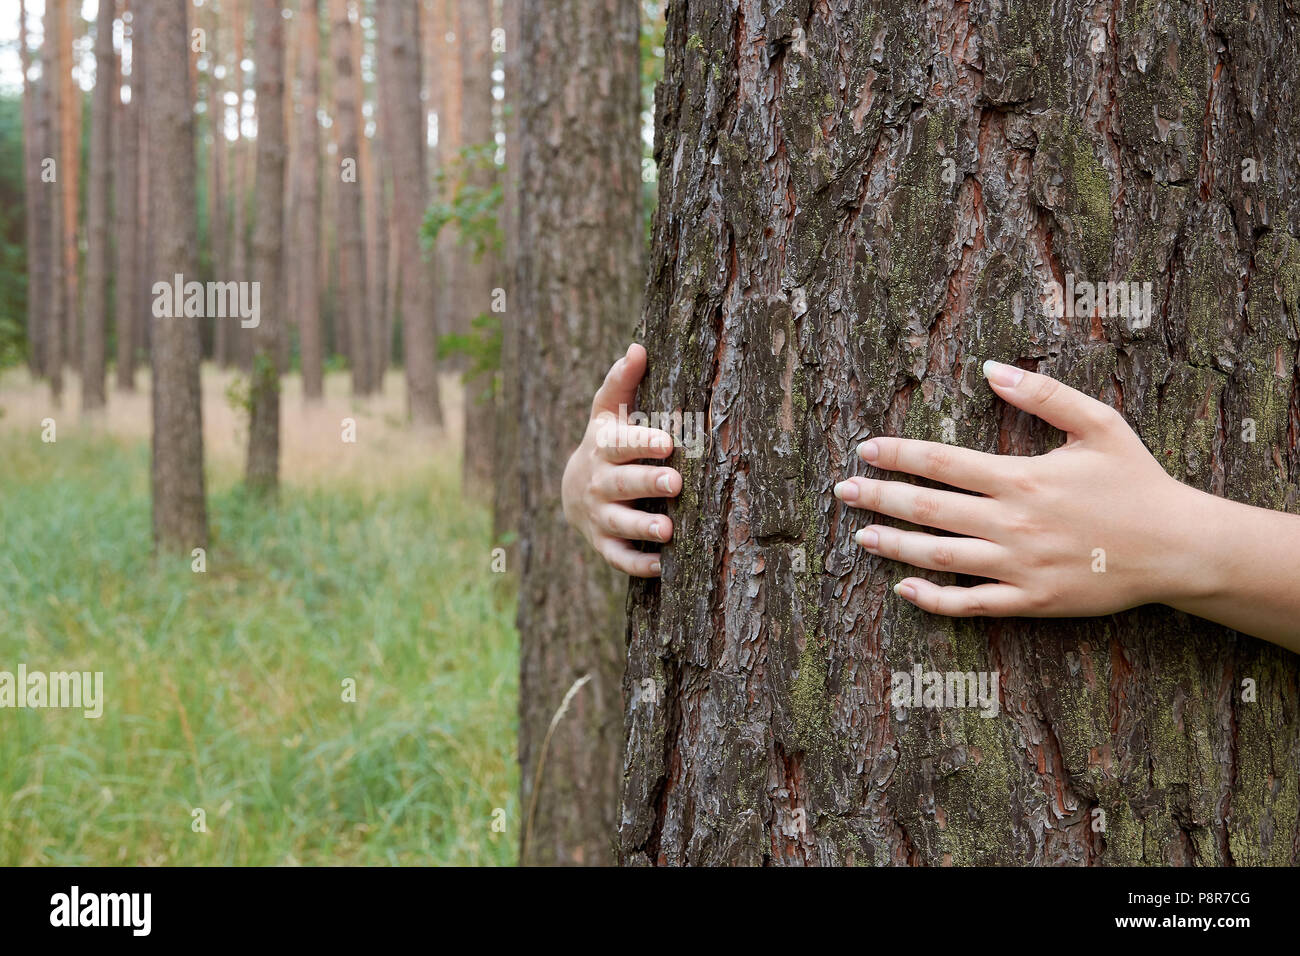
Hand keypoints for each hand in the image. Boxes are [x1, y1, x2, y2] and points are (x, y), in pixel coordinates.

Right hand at [561, 344, 682, 576]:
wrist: (574, 490)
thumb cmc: (605, 443)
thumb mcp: (607, 412)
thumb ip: (622, 382)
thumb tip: (638, 347)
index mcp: (604, 449)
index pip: (620, 445)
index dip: (642, 444)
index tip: (667, 442)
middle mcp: (600, 484)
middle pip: (622, 484)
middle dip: (647, 484)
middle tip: (675, 483)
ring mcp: (600, 516)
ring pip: (619, 524)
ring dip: (643, 529)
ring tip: (668, 531)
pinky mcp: (604, 544)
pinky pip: (618, 559)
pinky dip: (638, 565)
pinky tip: (664, 566)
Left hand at [834, 360, 1207, 617]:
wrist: (1179, 547)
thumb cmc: (1137, 481)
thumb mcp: (1100, 423)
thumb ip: (1044, 394)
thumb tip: (990, 368)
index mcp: (1022, 477)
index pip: (942, 462)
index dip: (898, 454)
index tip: (865, 450)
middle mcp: (1013, 523)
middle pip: (929, 509)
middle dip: (879, 497)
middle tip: (842, 491)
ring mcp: (1019, 566)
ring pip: (939, 557)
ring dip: (894, 545)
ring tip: (860, 535)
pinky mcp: (1032, 602)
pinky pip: (971, 605)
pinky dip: (934, 600)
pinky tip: (905, 589)